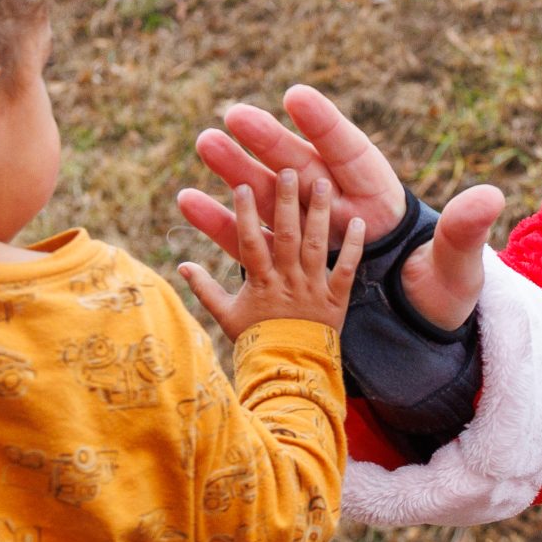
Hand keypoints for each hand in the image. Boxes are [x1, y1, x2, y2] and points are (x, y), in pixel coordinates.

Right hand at [179, 85, 500, 329]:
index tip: (296, 96)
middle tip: (233, 115)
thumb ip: (464, 233)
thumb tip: (489, 196)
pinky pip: (248, 244)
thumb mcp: (457, 268)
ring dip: (235, 172)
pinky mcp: (286, 268)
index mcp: (378, 199)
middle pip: (299, 165)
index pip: (349, 153)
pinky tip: (188, 201)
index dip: (324, 125)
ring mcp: (307, 236)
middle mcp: (337, 208)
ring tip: (204, 146)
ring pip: (267, 197)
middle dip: (268, 140)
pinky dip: (220, 225)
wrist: (417, 342)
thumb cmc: (440, 297)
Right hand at [179, 174, 364, 338]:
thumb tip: (183, 265)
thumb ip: (205, 288)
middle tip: (288, 171)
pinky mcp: (336, 298)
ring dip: (319, 213)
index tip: (243, 185)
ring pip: (317, 245)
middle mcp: (287, 280)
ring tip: (321, 184)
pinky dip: (354, 246)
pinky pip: (347, 269)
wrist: (288, 371)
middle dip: (286, 202)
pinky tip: (358, 221)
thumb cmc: (256, 340)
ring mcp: (313, 288)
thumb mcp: (225, 315)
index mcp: (260, 282)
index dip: (245, 214)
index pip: (250, 242)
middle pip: (286, 236)